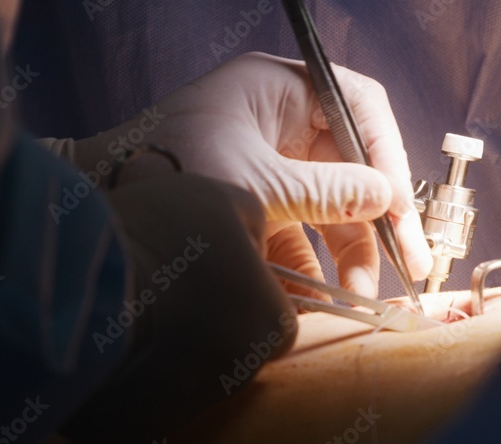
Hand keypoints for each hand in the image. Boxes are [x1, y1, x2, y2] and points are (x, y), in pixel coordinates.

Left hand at [71, 52, 431, 298]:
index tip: (399, 206)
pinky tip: (323, 297)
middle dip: (375, 219)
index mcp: (278, 89)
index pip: (358, 108)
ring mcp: (266, 163)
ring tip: (359, 295)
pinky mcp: (253, 204)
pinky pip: (298, 230)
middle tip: (407, 265)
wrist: (93, 205)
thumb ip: (327, 193)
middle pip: (351, 165)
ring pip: (328, 205)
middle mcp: (278, 121)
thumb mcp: (258, 183)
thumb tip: (385, 199)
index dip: (388, 155)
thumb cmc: (166, 172)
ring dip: (347, 251)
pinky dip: (311, 263)